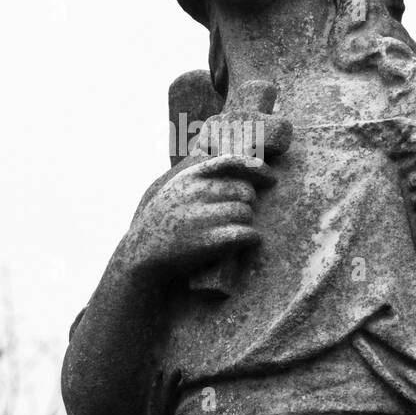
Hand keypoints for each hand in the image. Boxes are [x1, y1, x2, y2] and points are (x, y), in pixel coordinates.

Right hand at [119, 153, 276, 282]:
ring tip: (237, 230)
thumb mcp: (175, 188)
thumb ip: (199, 176)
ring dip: (247, 222)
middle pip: (245, 191)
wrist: (144, 252)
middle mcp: (198, 192)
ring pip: (246, 213)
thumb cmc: (164, 220)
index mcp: (191, 177)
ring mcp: (203, 216)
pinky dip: (251, 238)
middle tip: (239, 214)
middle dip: (247, 202)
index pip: (232, 162)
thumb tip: (231, 164)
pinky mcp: (210, 240)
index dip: (257, 168)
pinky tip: (248, 241)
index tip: (271, 178)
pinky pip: (246, 234)